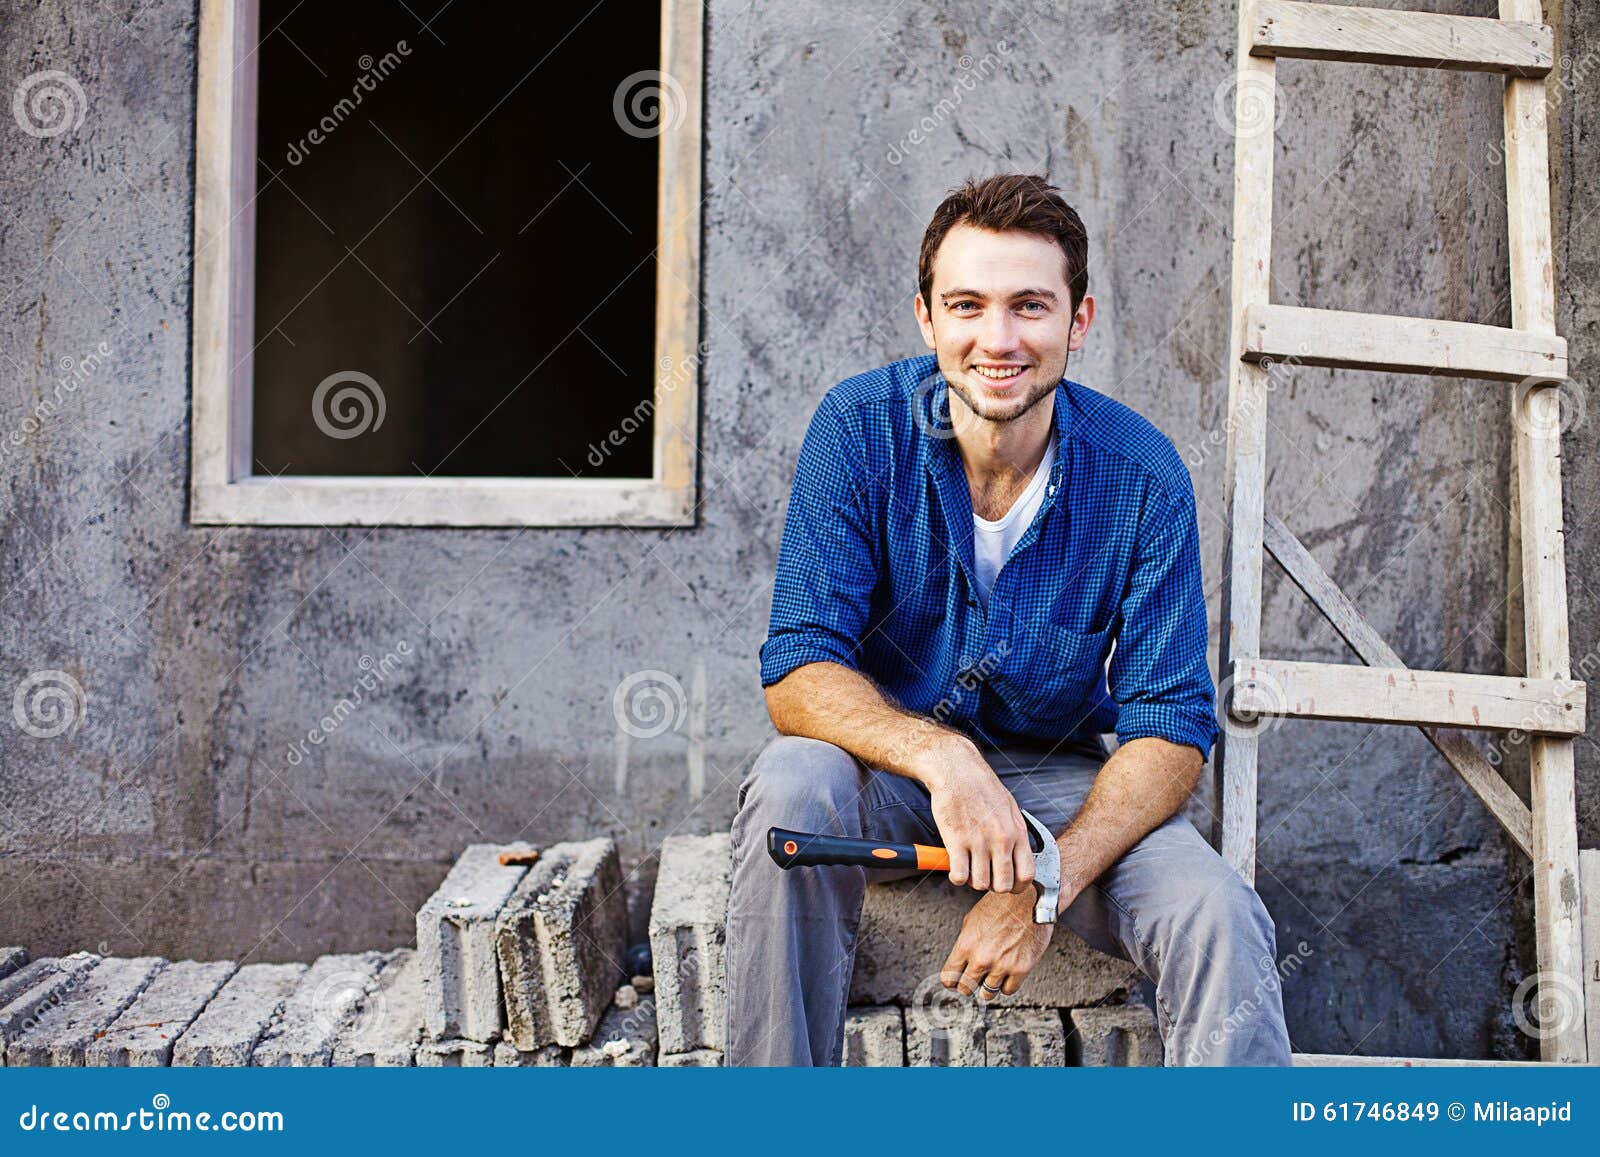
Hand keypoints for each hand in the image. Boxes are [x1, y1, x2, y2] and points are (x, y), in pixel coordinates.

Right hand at [918, 736, 1034, 894]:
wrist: (957, 771)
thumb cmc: (982, 787)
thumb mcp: (1010, 809)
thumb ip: (1016, 834)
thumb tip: (1019, 856)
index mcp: (1017, 833)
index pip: (1027, 875)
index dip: (1018, 886)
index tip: (1008, 884)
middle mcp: (1001, 841)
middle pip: (1003, 885)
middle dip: (993, 885)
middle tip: (985, 875)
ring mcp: (978, 842)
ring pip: (980, 884)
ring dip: (973, 880)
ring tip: (969, 866)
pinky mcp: (956, 841)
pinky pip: (959, 876)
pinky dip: (956, 877)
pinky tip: (955, 866)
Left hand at [941, 888, 1053, 999]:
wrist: (1028, 899)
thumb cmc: (1001, 905)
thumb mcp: (972, 919)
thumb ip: (965, 943)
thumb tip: (960, 960)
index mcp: (966, 945)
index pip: (948, 978)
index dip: (951, 980)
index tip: (955, 980)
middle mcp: (982, 958)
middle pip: (965, 989)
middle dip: (968, 984)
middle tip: (974, 978)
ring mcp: (1002, 966)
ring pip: (987, 994)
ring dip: (988, 985)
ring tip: (992, 974)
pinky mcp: (1021, 969)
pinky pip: (1008, 990)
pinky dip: (1006, 984)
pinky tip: (1007, 972)